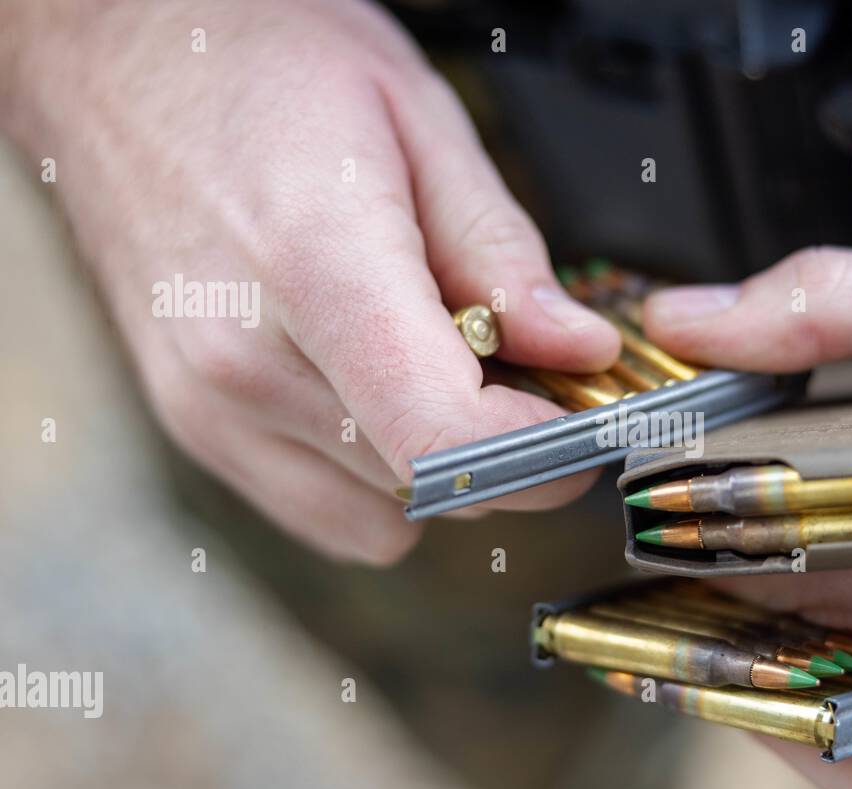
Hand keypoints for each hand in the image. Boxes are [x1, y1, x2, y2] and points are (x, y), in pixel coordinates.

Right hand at [0, 0, 618, 562]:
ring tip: (438, 360)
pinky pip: (332, 513)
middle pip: (434, 486)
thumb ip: (500, 251)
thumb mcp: (415, 116)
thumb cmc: (258, 62)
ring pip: (390, 515)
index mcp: (314, 264)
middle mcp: (246, 362)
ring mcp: (210, 407)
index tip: (586, 421)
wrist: (114, 59)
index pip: (445, 438)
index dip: (543, 454)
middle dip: (513, 448)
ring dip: (445, 464)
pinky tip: (380, 391)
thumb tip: (578, 351)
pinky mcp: (196, 429)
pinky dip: (381, 479)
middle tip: (528, 368)